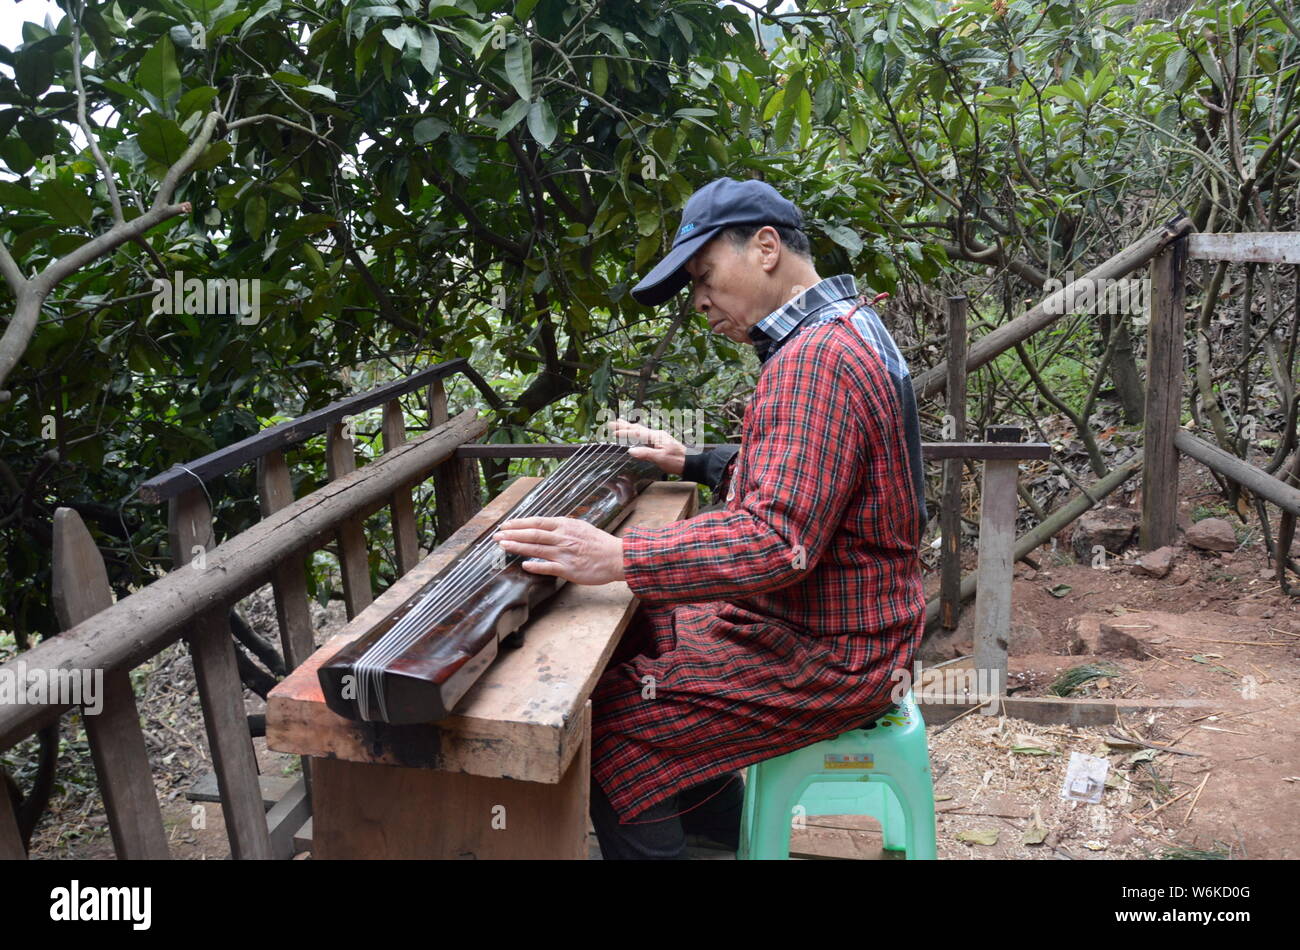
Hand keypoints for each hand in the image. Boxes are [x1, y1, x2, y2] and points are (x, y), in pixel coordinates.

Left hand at [494, 517, 625, 584]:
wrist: (616, 557)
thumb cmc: (599, 543)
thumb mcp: (581, 527)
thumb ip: (563, 527)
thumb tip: (547, 527)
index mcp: (565, 526)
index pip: (537, 522)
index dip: (519, 523)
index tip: (506, 525)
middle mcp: (562, 538)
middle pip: (532, 534)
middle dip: (512, 534)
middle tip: (497, 536)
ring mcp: (564, 553)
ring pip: (536, 549)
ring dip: (518, 547)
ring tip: (503, 546)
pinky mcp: (568, 569)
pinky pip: (548, 567)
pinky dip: (535, 566)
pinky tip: (524, 565)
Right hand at [608, 418, 685, 474]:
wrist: (691, 463)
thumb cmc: (677, 461)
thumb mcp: (660, 458)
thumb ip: (645, 453)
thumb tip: (631, 451)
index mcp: (656, 436)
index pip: (637, 433)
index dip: (624, 432)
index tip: (613, 432)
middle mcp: (657, 434)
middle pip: (638, 428)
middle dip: (624, 426)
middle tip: (612, 422)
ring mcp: (659, 438)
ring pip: (641, 430)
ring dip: (630, 427)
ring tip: (620, 423)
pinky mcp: (661, 442)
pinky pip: (645, 435)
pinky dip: (637, 433)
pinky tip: (636, 435)